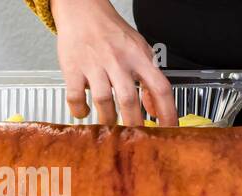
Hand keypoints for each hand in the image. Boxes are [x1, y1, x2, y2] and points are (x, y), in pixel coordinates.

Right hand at [51, 0, 176, 125]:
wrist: (83, 10)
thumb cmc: (112, 32)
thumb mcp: (140, 51)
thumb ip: (150, 80)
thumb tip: (155, 110)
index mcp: (139, 57)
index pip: (160, 88)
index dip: (167, 112)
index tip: (168, 130)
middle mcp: (118, 61)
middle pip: (129, 100)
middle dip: (134, 124)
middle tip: (134, 136)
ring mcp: (94, 64)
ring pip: (103, 101)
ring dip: (107, 119)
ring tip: (110, 124)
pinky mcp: (73, 67)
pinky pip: (75, 96)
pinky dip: (79, 110)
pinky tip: (84, 112)